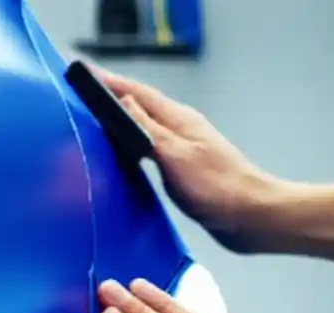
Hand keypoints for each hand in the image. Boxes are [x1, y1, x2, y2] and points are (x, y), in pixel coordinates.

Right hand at [96, 69, 276, 252]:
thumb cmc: (217, 186)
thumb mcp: (176, 155)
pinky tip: (126, 160)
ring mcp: (184, 150)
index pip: (138, 93)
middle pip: (141, 108)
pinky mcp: (185, 171)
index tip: (84, 75)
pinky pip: (151, 152)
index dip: (110, 83)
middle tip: (81, 100)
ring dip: (122, 124)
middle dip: (112, 101)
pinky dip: (134, 149)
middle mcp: (180, 129)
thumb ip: (148, 129)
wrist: (252, 216)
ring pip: (146, 129)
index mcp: (178, 119)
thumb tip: (123, 100)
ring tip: (96, 126)